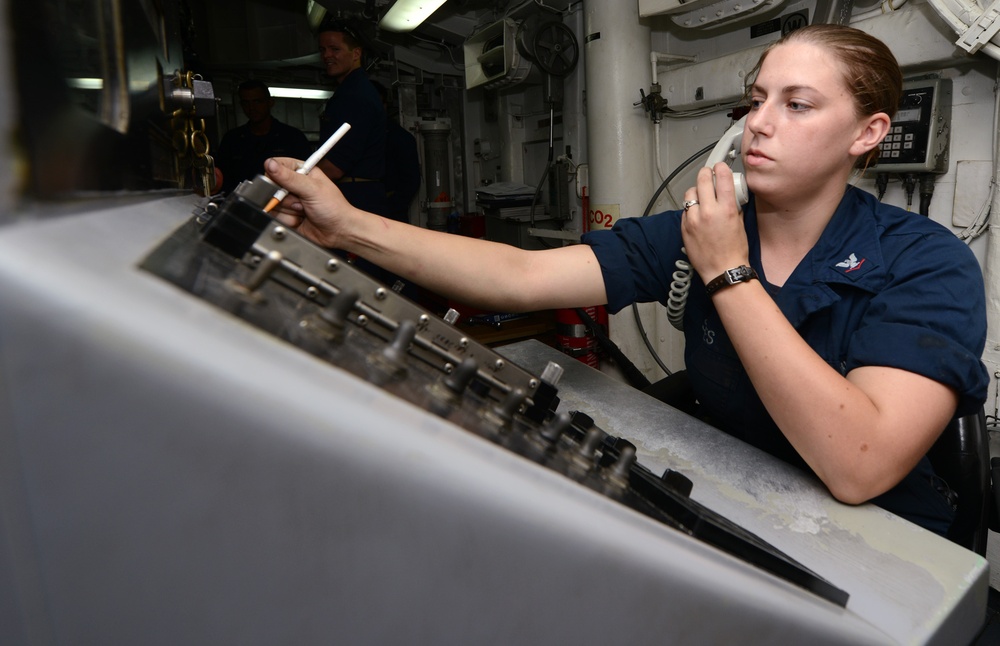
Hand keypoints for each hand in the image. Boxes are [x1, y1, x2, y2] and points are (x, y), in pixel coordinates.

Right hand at [264, 157, 357, 247]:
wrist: (340, 232)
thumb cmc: (335, 209)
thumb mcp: (312, 189)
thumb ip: (290, 178)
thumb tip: (271, 164)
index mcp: (302, 172)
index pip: (276, 166)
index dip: (275, 176)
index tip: (283, 186)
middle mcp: (294, 185)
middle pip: (271, 188)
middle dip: (285, 198)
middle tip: (300, 202)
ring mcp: (290, 201)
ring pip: (273, 204)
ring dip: (288, 211)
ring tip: (303, 211)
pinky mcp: (288, 216)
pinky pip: (276, 217)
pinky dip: (287, 221)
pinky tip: (300, 220)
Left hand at [680, 163, 749, 282]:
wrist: (723, 270)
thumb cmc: (735, 250)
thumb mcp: (739, 223)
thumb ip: (732, 205)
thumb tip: (728, 193)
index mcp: (725, 209)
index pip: (721, 178)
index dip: (720, 168)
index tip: (720, 166)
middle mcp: (708, 212)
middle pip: (702, 180)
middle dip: (705, 174)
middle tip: (707, 174)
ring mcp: (693, 220)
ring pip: (690, 194)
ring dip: (696, 192)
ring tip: (701, 196)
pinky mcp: (684, 228)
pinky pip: (685, 210)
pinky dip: (690, 209)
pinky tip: (697, 213)